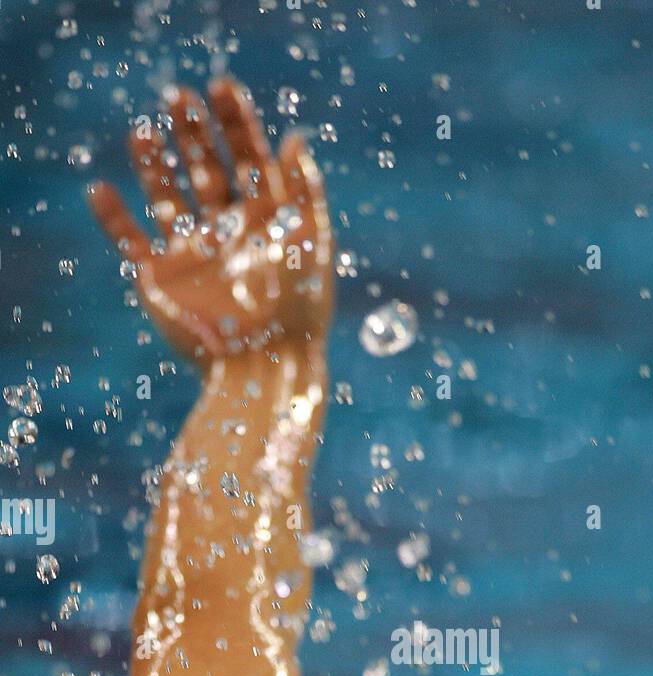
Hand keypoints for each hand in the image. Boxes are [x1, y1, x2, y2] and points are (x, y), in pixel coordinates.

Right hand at [89, 78, 332, 362]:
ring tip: (141, 130)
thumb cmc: (296, 313)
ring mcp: (192, 255)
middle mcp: (225, 233)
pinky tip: (99, 189)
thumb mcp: (308, 246)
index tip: (222, 85)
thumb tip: (297, 139)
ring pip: (165, 196)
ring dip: (151, 163)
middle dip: (192, 131)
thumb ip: (304, 193)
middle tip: (178, 95)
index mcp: (262, 221)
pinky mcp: (163, 281)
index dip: (237, 122)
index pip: (248, 158)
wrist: (265, 368)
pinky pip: (129, 242)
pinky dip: (112, 218)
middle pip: (204, 169)